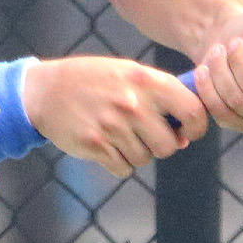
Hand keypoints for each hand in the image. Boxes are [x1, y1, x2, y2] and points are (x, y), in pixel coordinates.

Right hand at [22, 56, 206, 177]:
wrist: (45, 91)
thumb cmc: (93, 81)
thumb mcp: (129, 74)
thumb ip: (160, 97)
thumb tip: (184, 135)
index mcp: (147, 80)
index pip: (192, 111)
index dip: (197, 127)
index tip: (189, 132)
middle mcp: (133, 103)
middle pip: (169, 146)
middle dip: (162, 145)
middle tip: (146, 135)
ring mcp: (113, 126)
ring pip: (145, 158)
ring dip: (136, 153)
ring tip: (119, 134)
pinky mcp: (96, 146)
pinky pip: (123, 168)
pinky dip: (118, 162)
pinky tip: (106, 144)